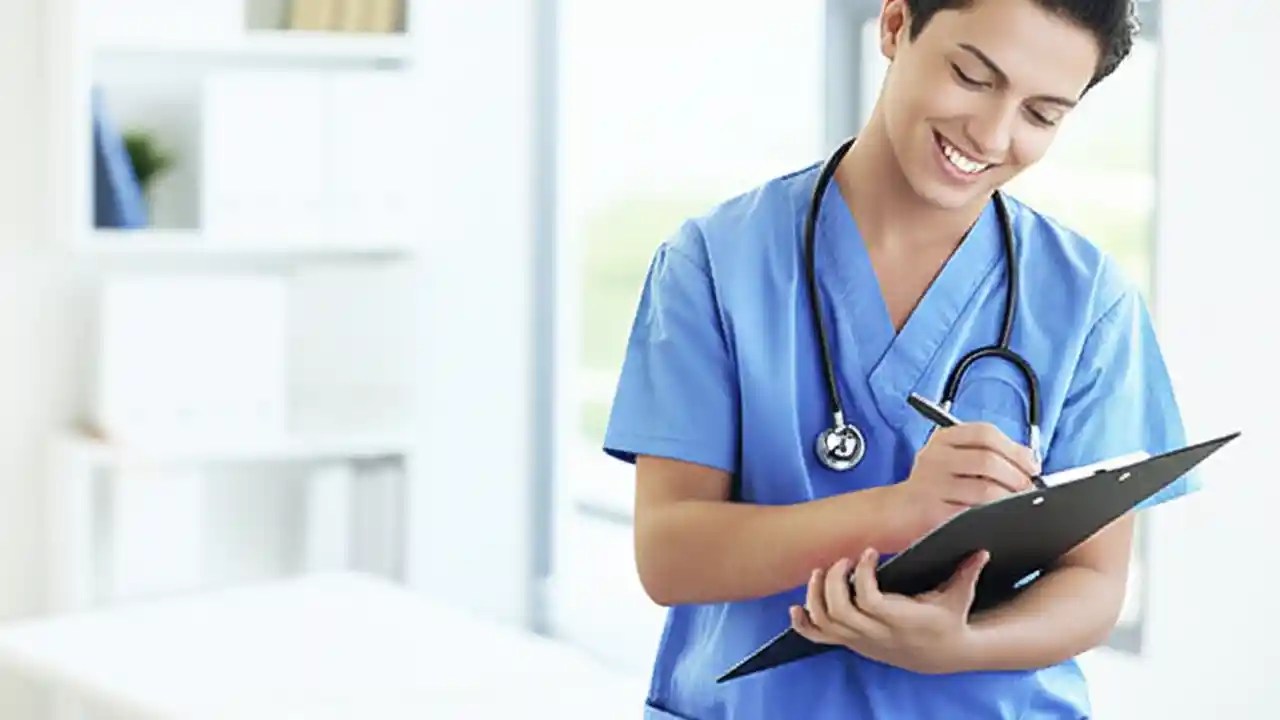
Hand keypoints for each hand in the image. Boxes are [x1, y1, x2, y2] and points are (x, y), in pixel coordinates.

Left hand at [789, 547, 989, 674]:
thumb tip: (981, 550)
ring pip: (825, 622)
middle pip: (840, 610)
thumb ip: (967, 573)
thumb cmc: (947, 620)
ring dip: (815, 594)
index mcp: (902, 620)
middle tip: (843, 560)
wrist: (940, 655)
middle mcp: (877, 634)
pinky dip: (803, 625)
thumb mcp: (960, 598)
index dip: (862, 575)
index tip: (868, 552)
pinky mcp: (852, 643)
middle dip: (834, 579)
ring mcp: (861, 640)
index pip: (869, 600)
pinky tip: (796, 608)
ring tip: (821, 571)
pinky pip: (818, 638)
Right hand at [893, 422, 1040, 535]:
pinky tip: (997, 517)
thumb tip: (1028, 461)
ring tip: (1016, 505)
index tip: (1032, 465)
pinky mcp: (933, 512)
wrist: (894, 512)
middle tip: (1027, 489)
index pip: (985, 433)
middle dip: (1017, 476)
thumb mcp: (951, 459)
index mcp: (943, 439)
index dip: (1015, 449)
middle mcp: (935, 457)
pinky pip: (973, 514)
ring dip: (1009, 498)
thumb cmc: (932, 487)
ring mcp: (932, 484)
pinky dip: (992, 515)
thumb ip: (984, 453)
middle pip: (988, 460)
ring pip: (985, 490)